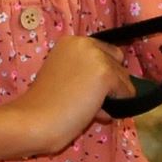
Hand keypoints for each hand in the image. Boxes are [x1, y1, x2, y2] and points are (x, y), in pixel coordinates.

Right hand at [12, 36, 134, 154]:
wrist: (33, 120)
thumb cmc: (43, 104)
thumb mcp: (63, 78)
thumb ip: (85, 77)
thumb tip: (111, 93)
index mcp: (71, 42)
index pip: (105, 52)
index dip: (100, 72)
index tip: (89, 88)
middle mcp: (85, 43)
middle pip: (118, 63)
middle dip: (110, 82)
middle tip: (90, 101)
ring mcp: (97, 57)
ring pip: (124, 78)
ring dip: (113, 96)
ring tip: (88, 109)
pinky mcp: (106, 74)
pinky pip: (127, 92)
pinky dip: (118, 105)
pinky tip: (94, 112)